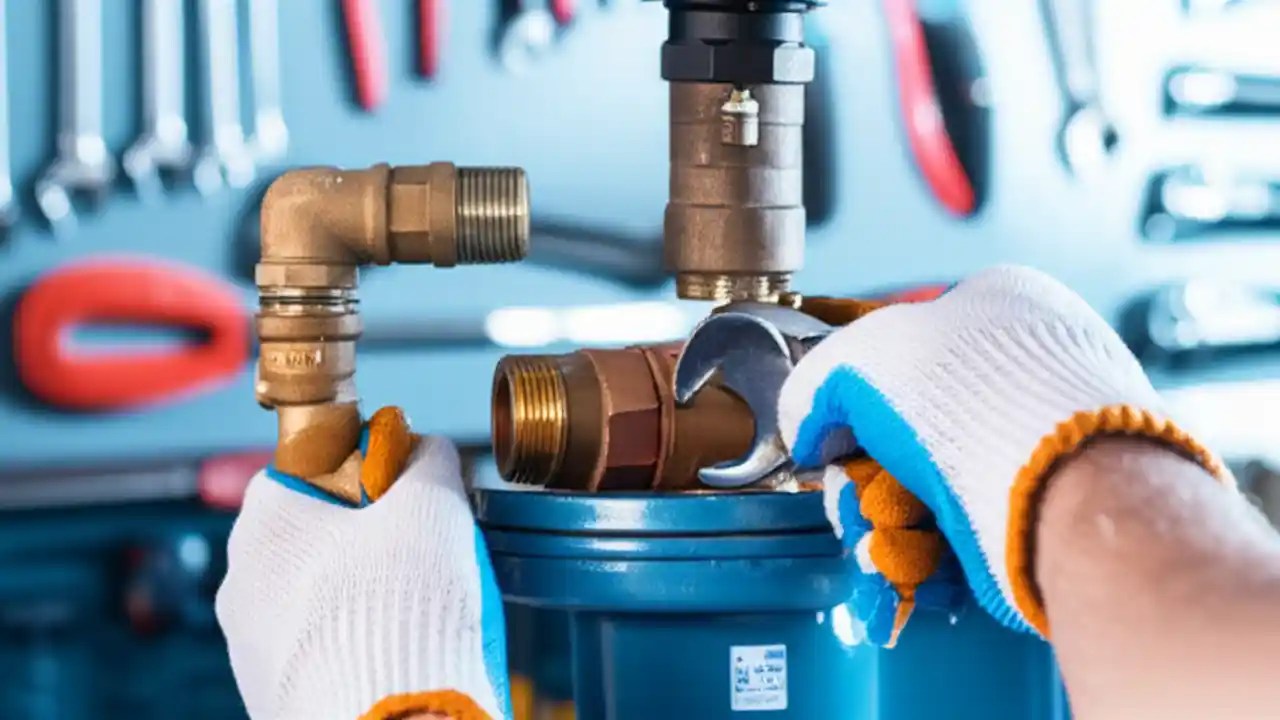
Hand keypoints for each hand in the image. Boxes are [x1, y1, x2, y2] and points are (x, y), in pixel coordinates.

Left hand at [216, 409, 509, 719]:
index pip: (307, 466)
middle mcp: (241, 582)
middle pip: (316, 534)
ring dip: (366, 594)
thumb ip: (427, 463)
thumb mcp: (433, 504)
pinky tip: (398, 653)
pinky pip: (321, 651)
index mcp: (265, 522)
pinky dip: (358, 645)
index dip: (365, 470)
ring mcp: (251, 646)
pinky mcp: (272, 695)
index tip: (407, 487)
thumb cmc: (402, 609)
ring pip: (319, 596)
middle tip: (425, 549)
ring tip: (420, 609)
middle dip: (372, 538)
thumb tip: (426, 451)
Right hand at [778, 266, 1227, 639]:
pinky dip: (925, 560)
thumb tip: (808, 428)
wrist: (1070, 497)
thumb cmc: (980, 400)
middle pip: (898, 434)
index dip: (850, 397)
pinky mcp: (1037, 517)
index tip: (829, 432)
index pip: (896, 348)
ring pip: (919, 493)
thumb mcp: (859, 356)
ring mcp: (1033, 448)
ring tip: (891, 539)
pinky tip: (917, 566)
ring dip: (885, 525)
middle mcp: (1021, 374)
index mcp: (997, 306)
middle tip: (857, 495)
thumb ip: (814, 384)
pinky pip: (957, 538)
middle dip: (863, 479)